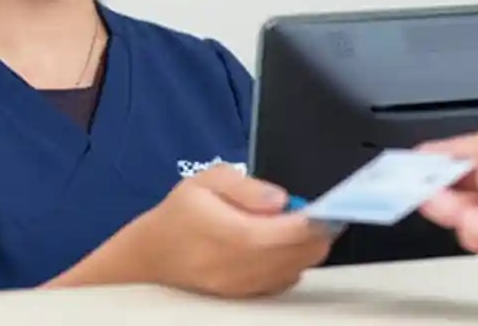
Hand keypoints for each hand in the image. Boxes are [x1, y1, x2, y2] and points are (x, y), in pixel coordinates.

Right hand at [122, 166, 334, 297]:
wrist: (151, 255)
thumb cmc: (181, 212)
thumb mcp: (206, 180)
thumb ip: (247, 187)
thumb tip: (281, 200)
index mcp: (233, 235)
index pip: (288, 233)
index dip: (315, 220)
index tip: (326, 206)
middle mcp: (241, 268)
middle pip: (300, 255)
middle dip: (316, 233)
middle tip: (314, 213)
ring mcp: (244, 287)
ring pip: (296, 269)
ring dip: (305, 248)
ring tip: (294, 226)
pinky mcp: (246, 296)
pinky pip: (284, 281)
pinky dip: (291, 262)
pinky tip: (279, 245)